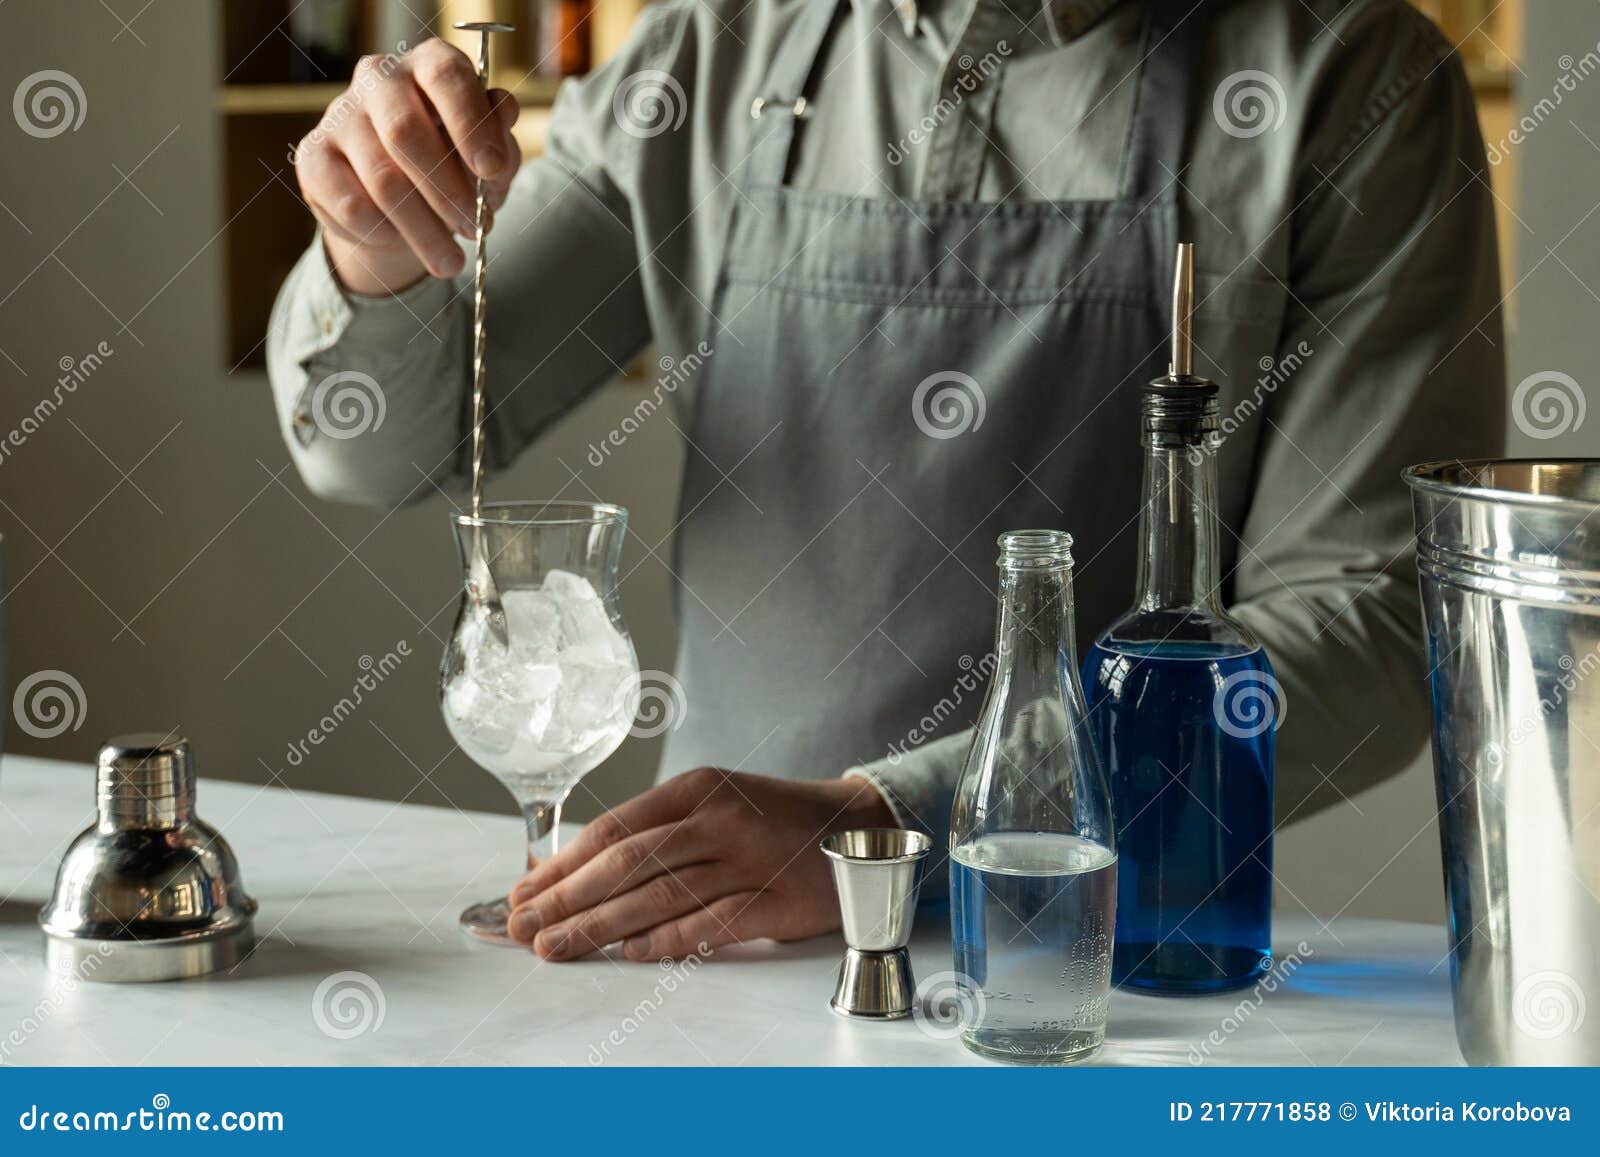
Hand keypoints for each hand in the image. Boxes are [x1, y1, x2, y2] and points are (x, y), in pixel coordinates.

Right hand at [292, 38, 520, 294]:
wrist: (400, 208)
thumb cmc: (454, 170)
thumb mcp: (489, 160)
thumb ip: (499, 141)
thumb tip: (503, 114)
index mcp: (427, 66)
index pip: (444, 74)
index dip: (470, 122)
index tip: (491, 169)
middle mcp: (378, 78)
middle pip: (404, 130)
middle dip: (447, 189)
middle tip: (473, 228)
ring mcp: (340, 115)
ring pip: (382, 178)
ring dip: (424, 228)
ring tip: (451, 260)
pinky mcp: (313, 157)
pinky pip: (351, 205)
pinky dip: (384, 232)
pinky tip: (401, 240)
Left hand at [506, 769, 897, 960]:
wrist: (857, 826)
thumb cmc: (769, 820)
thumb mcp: (712, 804)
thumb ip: (656, 833)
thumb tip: (575, 874)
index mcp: (695, 789)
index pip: (612, 829)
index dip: (561, 865)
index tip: (522, 893)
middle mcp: (718, 820)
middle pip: (627, 863)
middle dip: (565, 899)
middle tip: (522, 927)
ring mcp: (748, 861)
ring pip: (659, 896)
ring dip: (600, 927)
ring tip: (556, 948)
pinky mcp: (776, 901)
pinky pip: (710, 925)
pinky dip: (666, 942)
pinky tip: (630, 955)